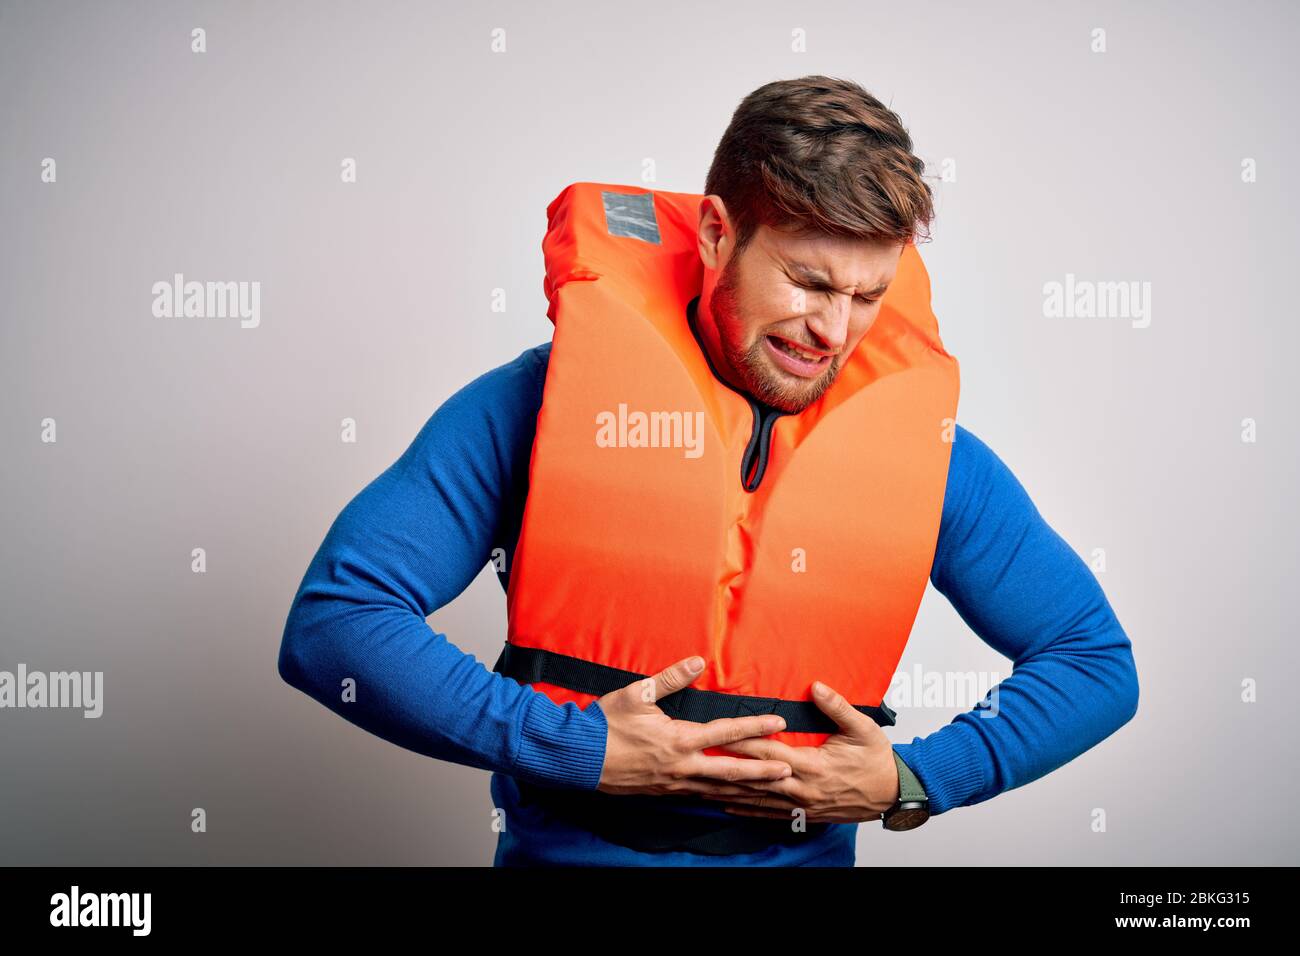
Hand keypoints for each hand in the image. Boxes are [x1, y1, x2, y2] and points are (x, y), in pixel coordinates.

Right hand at [594, 655, 793, 799]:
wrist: (577, 757)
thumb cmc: (606, 723)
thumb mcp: (638, 694)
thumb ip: (672, 678)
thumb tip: (699, 661)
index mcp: (679, 739)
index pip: (726, 732)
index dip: (755, 726)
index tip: (778, 723)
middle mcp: (681, 766)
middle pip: (732, 771)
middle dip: (763, 772)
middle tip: (789, 772)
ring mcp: (673, 783)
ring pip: (718, 789)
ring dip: (746, 789)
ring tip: (770, 789)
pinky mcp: (663, 793)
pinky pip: (700, 796)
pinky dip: (720, 797)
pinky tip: (731, 798)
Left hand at [711, 680, 899, 823]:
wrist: (893, 793)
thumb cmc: (878, 760)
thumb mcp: (862, 728)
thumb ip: (837, 707)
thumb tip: (816, 686)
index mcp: (813, 765)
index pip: (768, 751)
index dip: (742, 742)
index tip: (717, 733)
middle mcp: (802, 788)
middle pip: (755, 777)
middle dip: (724, 768)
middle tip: (697, 760)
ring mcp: (802, 805)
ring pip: (758, 799)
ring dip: (729, 793)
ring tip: (701, 786)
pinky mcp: (805, 814)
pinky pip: (769, 814)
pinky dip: (747, 810)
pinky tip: (728, 807)